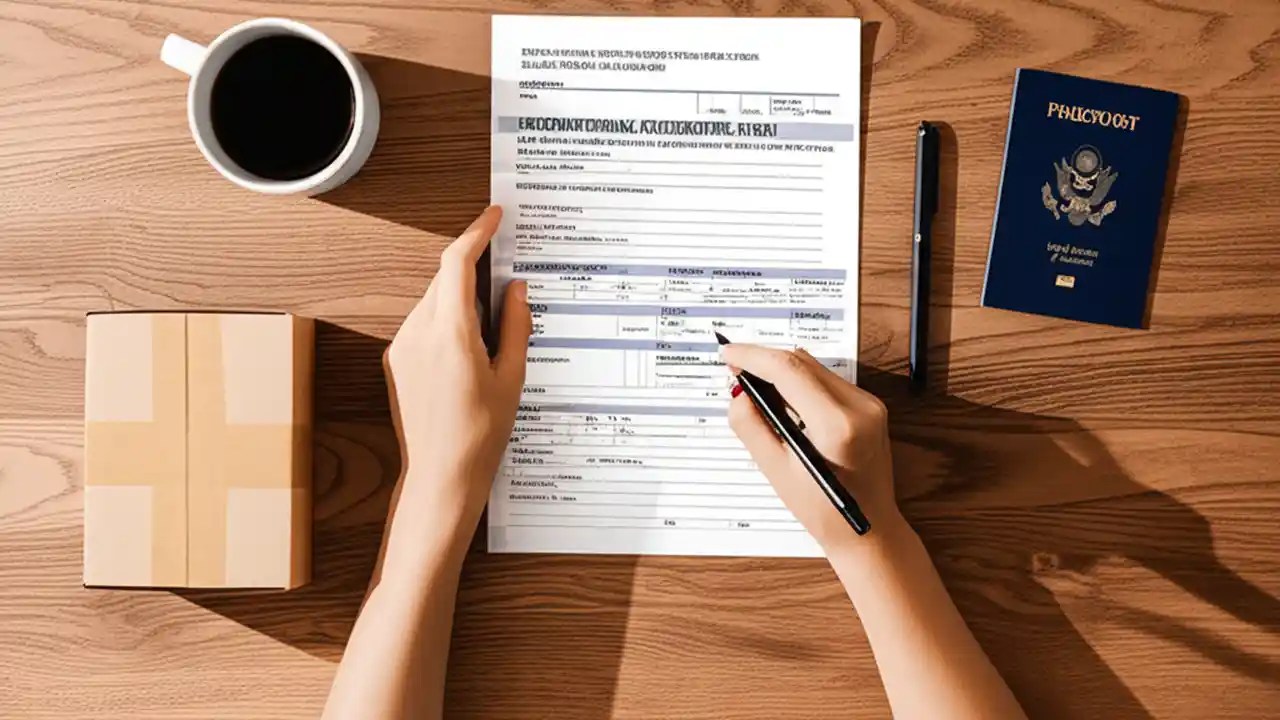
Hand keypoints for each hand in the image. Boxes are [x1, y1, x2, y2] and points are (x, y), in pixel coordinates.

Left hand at [384, 206, 530, 524]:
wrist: (440, 477)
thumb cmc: (479, 436)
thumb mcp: (511, 378)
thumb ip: (516, 326)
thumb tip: (517, 290)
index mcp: (451, 333)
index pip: (457, 262)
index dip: (477, 232)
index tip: (495, 216)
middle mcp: (419, 333)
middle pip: (444, 279)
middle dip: (474, 269)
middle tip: (506, 276)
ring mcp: (403, 347)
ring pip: (433, 300)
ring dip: (461, 297)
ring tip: (492, 328)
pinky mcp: (396, 361)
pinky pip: (423, 323)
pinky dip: (447, 320)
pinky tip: (470, 349)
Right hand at [722, 344, 901, 551]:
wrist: (869, 531)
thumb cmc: (825, 512)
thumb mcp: (777, 471)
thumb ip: (751, 426)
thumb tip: (738, 393)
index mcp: (837, 425)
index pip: (788, 370)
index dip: (753, 357)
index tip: (728, 353)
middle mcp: (859, 407)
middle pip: (802, 362)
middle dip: (765, 362)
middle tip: (735, 371)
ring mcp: (869, 405)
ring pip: (814, 369)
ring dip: (783, 372)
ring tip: (756, 390)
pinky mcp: (870, 407)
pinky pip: (827, 382)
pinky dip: (801, 384)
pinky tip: (784, 402)